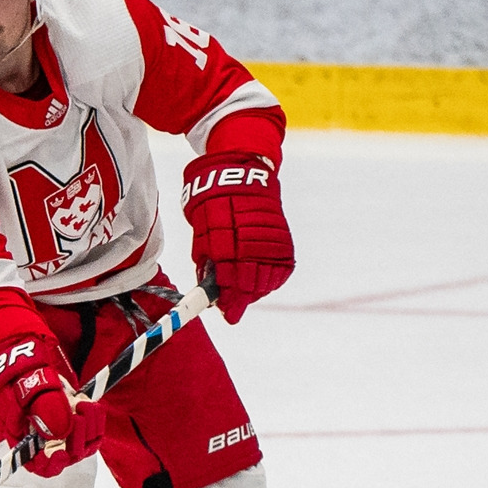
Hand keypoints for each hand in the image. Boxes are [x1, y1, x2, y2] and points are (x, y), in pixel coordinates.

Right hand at [0, 336, 105, 477]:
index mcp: (23, 436)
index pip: (38, 464)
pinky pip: (92, 429)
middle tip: (79, 413)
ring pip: (82, 444)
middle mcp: (43, 437)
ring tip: (84, 404)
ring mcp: (60, 427)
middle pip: (66, 455)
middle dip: (77, 438)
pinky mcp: (74, 416)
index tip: (62, 453)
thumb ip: (42, 407)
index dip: (52, 464)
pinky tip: (89, 403)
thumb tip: (60, 432)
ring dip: (89, 427)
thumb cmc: (17, 371)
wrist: (23, 352)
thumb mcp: (26, 385)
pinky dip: (95, 419)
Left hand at [182, 150, 293, 322]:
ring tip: (243, 293)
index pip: (231, 279)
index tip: (227, 313)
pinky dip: (268, 280)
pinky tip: (258, 280)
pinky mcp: (284, 243)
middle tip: (231, 309)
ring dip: (254, 291)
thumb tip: (210, 292)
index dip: (228, 300)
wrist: (242, 174)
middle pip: (251, 285)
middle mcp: (254, 242)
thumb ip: (208, 262)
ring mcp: (272, 243)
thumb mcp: (203, 231)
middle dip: (240, 299)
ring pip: (266, 281)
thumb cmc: (214, 203)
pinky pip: (278, 272)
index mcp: (229, 240)